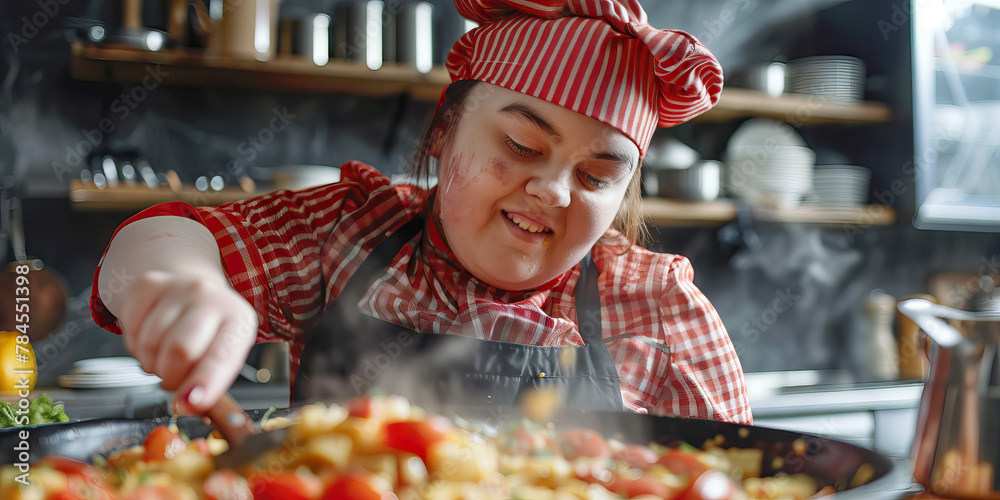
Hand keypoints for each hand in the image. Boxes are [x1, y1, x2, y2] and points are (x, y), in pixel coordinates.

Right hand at [115, 270, 257, 412]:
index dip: (204, 382)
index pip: (221, 355)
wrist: (191, 294)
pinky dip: (135, 347)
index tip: (189, 404)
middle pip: (180, 349)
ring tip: (165, 356)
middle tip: (173, 379)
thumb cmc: (210, 333)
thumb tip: (187, 405)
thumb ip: (210, 383)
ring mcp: (177, 287)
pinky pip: (130, 330)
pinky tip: (151, 340)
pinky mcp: (147, 285)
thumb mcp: (223, 357)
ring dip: (152, 363)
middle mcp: (210, 297)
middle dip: (171, 376)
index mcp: (238, 318)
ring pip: (150, 343)